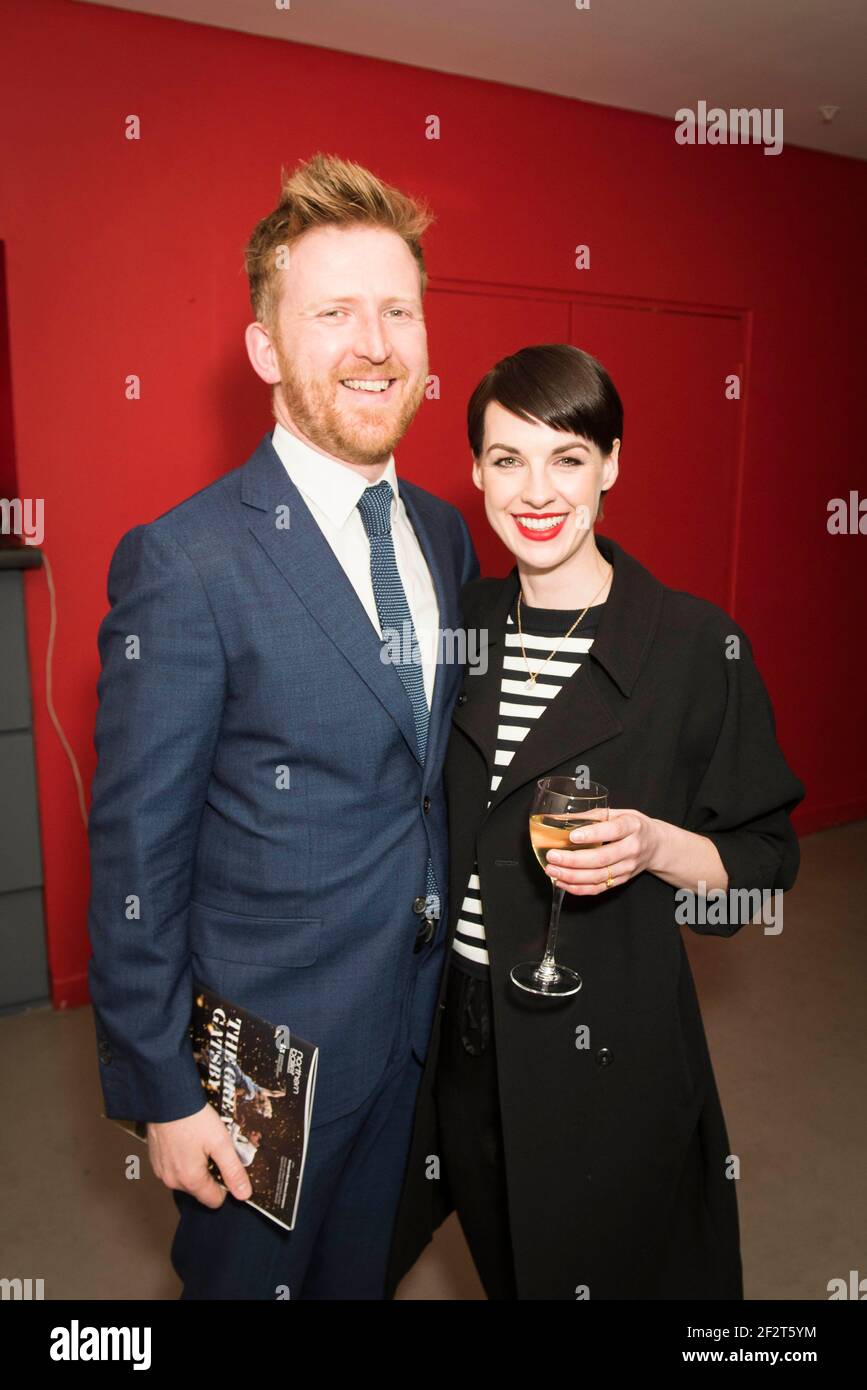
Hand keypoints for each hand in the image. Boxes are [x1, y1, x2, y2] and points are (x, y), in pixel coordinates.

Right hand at [147, 1102, 252, 1207]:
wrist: (166, 1098)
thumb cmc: (193, 1118)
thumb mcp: (221, 1143)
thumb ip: (233, 1171)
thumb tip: (244, 1194)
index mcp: (190, 1180)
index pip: (215, 1201)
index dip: (225, 1184)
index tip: (227, 1163)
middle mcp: (172, 1181)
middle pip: (200, 1190)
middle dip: (210, 1173)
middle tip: (214, 1148)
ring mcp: (161, 1171)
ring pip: (187, 1179)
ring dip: (196, 1166)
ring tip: (199, 1141)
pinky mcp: (155, 1161)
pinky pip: (174, 1169)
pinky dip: (183, 1159)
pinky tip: (187, 1140)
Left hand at [542, 808, 662, 895]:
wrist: (656, 845)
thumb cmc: (633, 826)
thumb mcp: (618, 813)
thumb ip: (592, 815)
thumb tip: (559, 818)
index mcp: (631, 826)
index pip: (612, 831)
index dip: (592, 835)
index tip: (572, 836)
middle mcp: (631, 849)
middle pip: (602, 858)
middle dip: (574, 860)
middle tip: (552, 856)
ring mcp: (627, 868)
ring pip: (598, 876)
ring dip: (572, 876)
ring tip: (552, 870)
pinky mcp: (621, 880)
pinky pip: (598, 888)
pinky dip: (578, 888)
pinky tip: (561, 882)